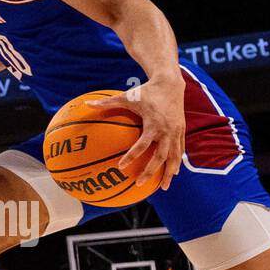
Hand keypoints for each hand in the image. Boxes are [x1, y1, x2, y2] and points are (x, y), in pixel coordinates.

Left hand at [89, 75, 184, 190]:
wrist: (170, 82)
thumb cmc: (146, 91)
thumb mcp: (127, 96)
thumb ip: (108, 102)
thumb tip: (87, 105)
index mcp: (153, 123)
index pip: (142, 144)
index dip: (132, 156)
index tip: (121, 167)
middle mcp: (166, 129)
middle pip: (160, 156)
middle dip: (150, 171)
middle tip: (139, 183)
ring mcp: (176, 131)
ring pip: (174, 156)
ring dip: (169, 173)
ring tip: (163, 187)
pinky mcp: (181, 130)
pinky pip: (180, 149)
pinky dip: (177, 162)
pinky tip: (173, 173)